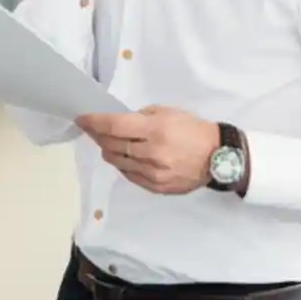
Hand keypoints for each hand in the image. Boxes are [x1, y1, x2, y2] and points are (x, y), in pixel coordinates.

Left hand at [75, 106, 219, 194]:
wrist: (218, 157)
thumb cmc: (192, 129)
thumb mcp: (168, 112)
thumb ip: (141, 117)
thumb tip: (118, 122)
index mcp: (155, 130)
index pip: (113, 126)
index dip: (93, 122)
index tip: (81, 118)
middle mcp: (151, 153)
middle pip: (111, 145)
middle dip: (97, 135)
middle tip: (92, 129)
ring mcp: (152, 173)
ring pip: (117, 162)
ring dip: (108, 150)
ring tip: (108, 142)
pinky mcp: (156, 187)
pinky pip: (129, 175)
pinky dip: (122, 164)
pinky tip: (125, 156)